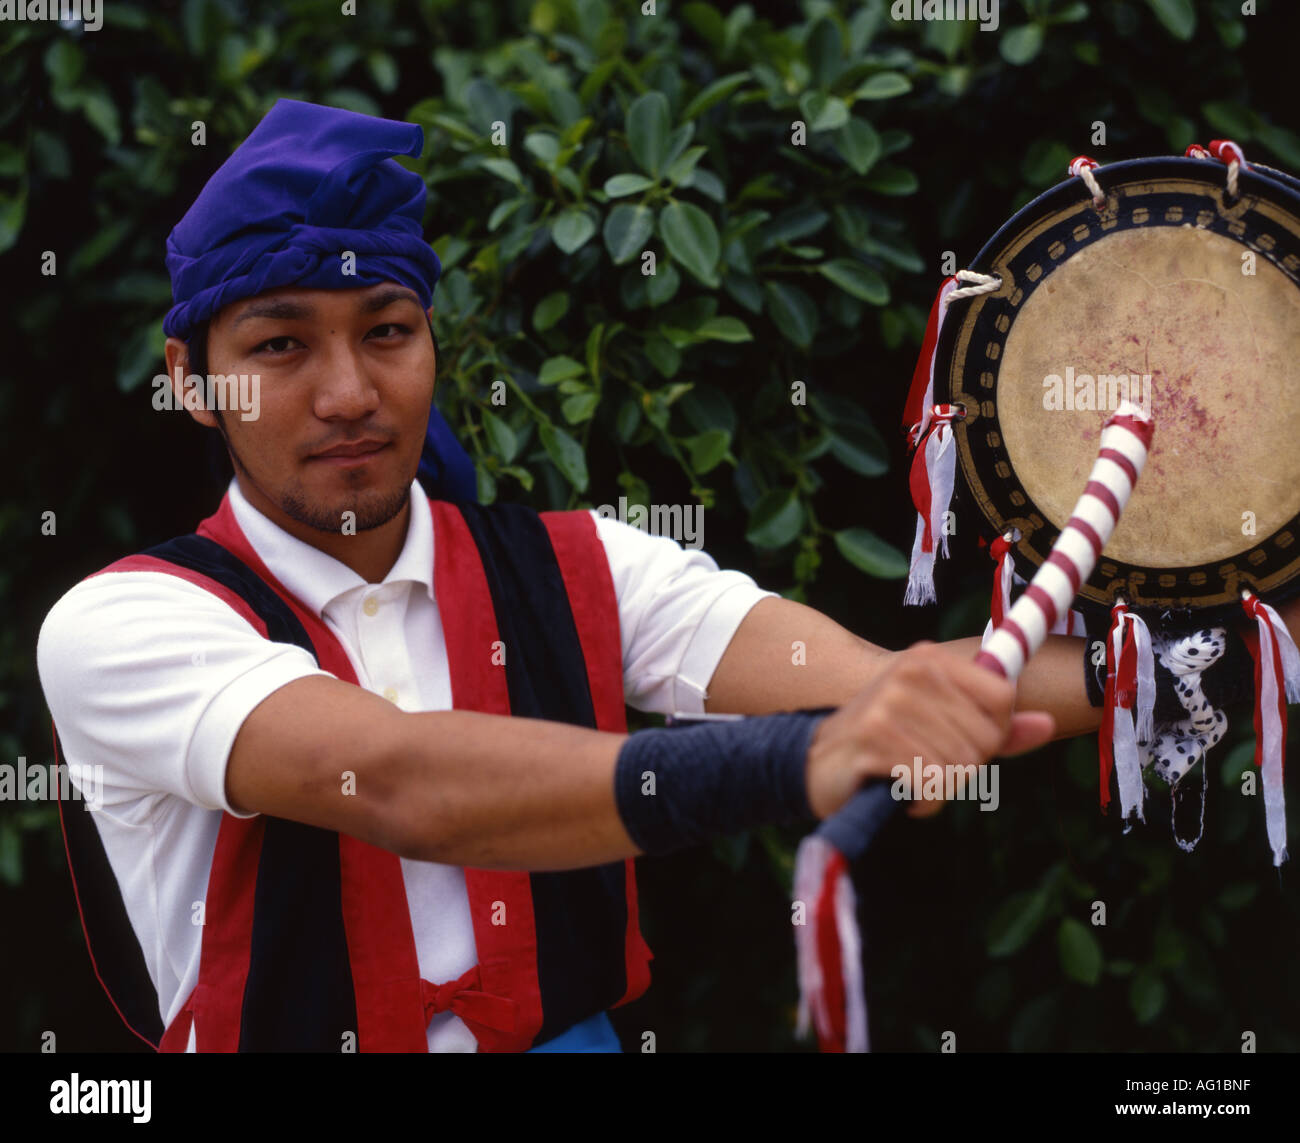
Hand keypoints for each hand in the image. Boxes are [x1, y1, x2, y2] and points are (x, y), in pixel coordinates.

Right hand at [803, 642, 1054, 819]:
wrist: (817, 761)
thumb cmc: (887, 743)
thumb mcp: (941, 726)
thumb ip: (996, 728)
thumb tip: (1047, 724)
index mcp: (929, 659)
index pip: (1003, 698)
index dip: (996, 734)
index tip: (966, 744)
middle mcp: (910, 671)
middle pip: (985, 738)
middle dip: (964, 769)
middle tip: (928, 767)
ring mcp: (890, 701)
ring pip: (960, 765)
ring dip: (940, 789)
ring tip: (910, 779)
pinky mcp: (873, 737)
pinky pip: (931, 782)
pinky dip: (921, 801)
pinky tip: (899, 790)